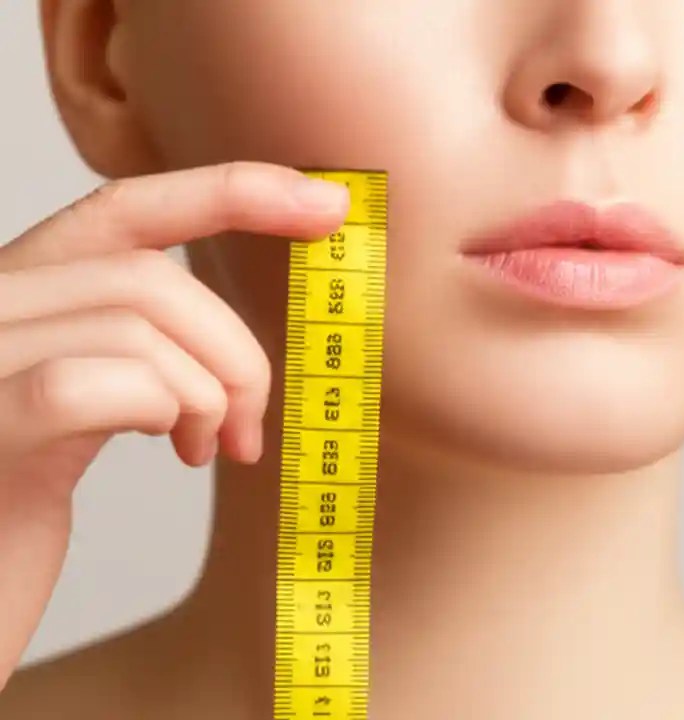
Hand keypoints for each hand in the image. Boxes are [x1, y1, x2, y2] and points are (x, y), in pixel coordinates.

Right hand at [0, 162, 348, 686]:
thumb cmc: (17, 519)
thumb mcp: (85, 406)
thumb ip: (138, 344)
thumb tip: (239, 326)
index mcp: (13, 296)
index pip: (122, 209)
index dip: (232, 193)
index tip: (327, 203)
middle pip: (148, 276)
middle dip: (233, 348)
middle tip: (252, 423)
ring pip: (136, 322)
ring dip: (210, 392)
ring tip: (208, 447)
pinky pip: (86, 385)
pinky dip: (161, 411)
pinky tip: (173, 450)